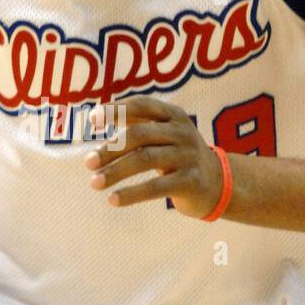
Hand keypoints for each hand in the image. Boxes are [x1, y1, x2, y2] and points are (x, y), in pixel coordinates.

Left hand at [82, 96, 226, 218]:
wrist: (217, 183)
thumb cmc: (178, 155)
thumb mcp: (163, 134)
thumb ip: (135, 123)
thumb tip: (95, 117)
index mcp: (173, 115)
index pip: (141, 105)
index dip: (116, 110)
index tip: (92, 120)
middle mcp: (182, 132)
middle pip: (140, 135)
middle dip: (111, 149)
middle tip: (88, 163)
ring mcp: (188, 156)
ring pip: (145, 159)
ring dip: (116, 171)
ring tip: (94, 183)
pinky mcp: (191, 181)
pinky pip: (156, 187)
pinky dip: (131, 193)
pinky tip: (112, 200)